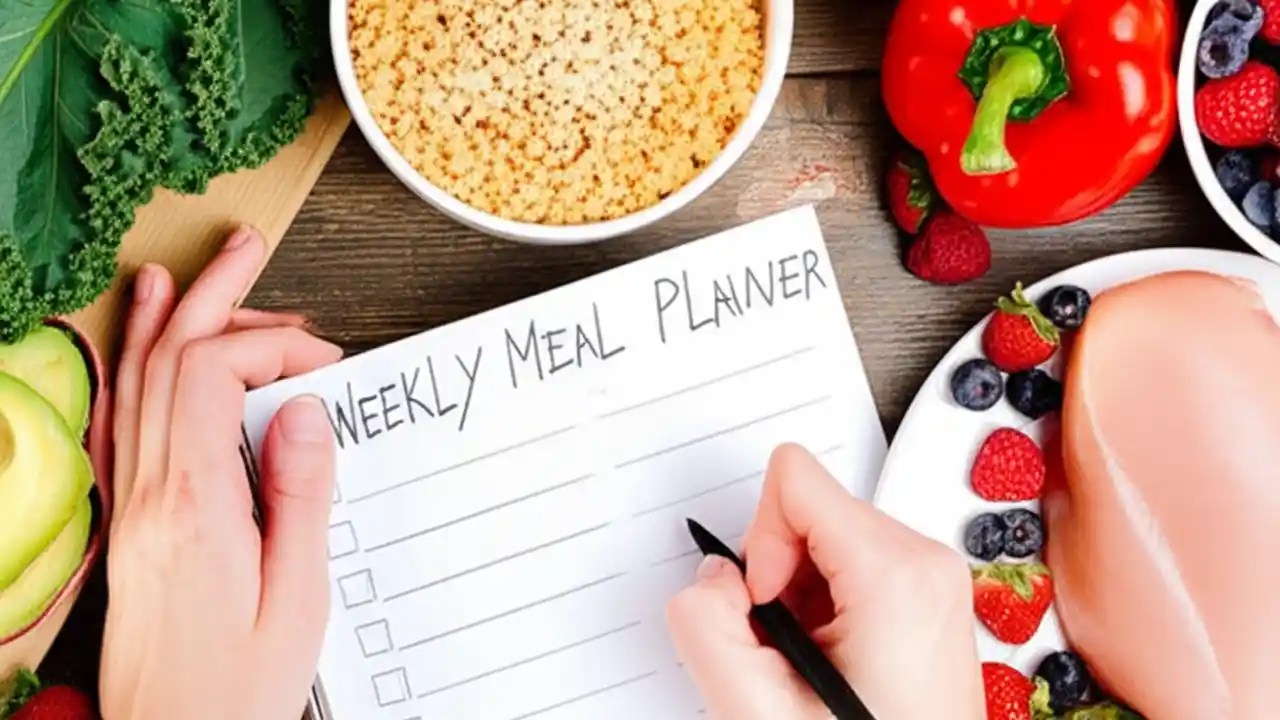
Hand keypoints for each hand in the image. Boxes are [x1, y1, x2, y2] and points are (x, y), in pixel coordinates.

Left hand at [100, 228, 343, 719]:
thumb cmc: (237, 686)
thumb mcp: (295, 597)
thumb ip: (300, 496)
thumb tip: (302, 410)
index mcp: (196, 508)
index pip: (211, 378)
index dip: (266, 346)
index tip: (319, 361)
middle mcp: (151, 496)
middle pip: (168, 362)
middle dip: (212, 295)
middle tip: (247, 246)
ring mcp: (133, 507)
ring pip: (139, 384)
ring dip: (171, 319)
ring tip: (192, 269)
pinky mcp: (133, 523)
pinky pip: (123, 422)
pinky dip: (136, 368)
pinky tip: (144, 343)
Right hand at [666, 443, 984, 718]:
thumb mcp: (755, 707)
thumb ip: (705, 621)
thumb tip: (712, 578)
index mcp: (895, 572)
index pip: (794, 477)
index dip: (759, 544)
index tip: (772, 610)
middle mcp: (926, 564)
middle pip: (808, 510)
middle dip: (778, 577)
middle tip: (789, 651)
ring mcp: (932, 582)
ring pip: (824, 542)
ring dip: (799, 600)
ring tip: (814, 666)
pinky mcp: (926, 601)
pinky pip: (849, 572)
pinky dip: (825, 612)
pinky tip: (833, 666)